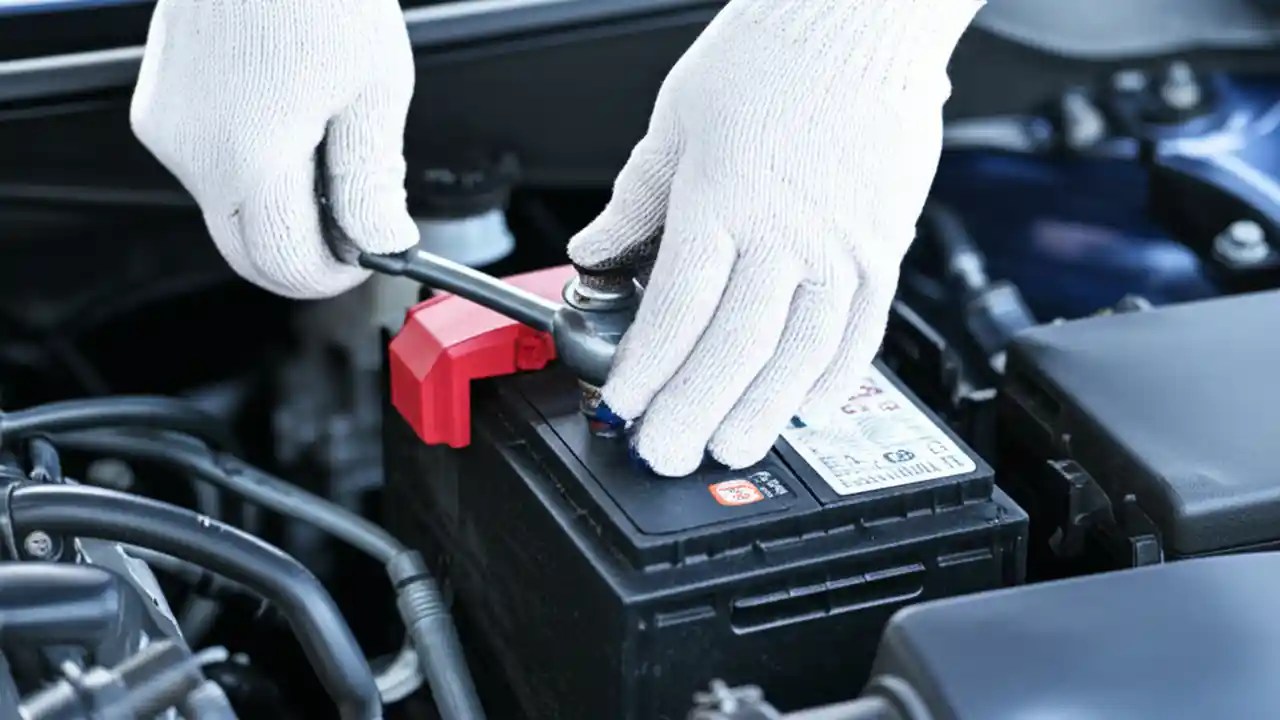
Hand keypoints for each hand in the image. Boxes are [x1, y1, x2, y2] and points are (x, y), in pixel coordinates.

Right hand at [131, 0, 418, 298]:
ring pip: (229, 211)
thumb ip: (371, 182)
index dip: (336, 274)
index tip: (371, 255)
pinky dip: (256, 169)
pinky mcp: (160, 104)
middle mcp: (191, 152)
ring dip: (282, 208)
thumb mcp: (374, 91)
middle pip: (246, 252)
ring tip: (331, 147)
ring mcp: (167, 127)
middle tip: (358, 224)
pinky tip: (294, 124)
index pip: (286, 266)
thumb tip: (383, 241)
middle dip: (306, 252)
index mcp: (245, 158)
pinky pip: (212, 167)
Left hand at [568, 0, 982, 475]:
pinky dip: (835, 377)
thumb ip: (637, 198)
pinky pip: (864, 329)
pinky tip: (807, 405)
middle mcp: (786, 232)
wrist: (865, 12)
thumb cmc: (771, 52)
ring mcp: (844, 245)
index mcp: (721, 199)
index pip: (677, 310)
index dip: (647, 370)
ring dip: (763, 412)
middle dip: (694, 412)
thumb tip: (597, 250)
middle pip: (735, 348)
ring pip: (802, 354)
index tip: (623, 404)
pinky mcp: (885, 246)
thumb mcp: (678, 117)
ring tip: (732, 450)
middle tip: (668, 454)